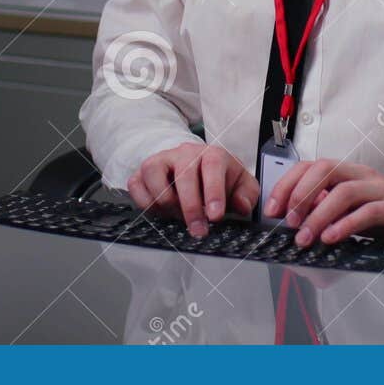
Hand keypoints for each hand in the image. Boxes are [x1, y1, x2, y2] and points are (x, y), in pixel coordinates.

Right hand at [126, 143, 258, 238]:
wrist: (194, 166)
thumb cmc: (218, 178)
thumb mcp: (241, 184)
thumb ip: (247, 195)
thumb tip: (241, 206)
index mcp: (211, 155)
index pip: (212, 167)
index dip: (214, 192)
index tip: (215, 216)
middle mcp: (184, 154)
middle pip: (184, 175)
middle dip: (191, 207)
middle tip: (199, 230)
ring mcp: (161, 160)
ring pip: (154, 174)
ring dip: (165, 201)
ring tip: (177, 215)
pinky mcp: (142, 172)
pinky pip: (136, 185)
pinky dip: (145, 202)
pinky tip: (160, 210)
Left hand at [262, 160, 383, 248]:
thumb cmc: (379, 219)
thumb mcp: (346, 212)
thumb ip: (322, 212)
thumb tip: (291, 226)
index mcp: (345, 173)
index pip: (310, 166)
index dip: (287, 185)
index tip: (272, 210)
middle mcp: (361, 175)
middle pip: (325, 169)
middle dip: (301, 194)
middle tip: (289, 222)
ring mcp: (380, 189)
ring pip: (345, 192)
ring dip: (319, 215)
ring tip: (306, 238)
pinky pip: (368, 212)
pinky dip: (346, 225)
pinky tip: (331, 238)